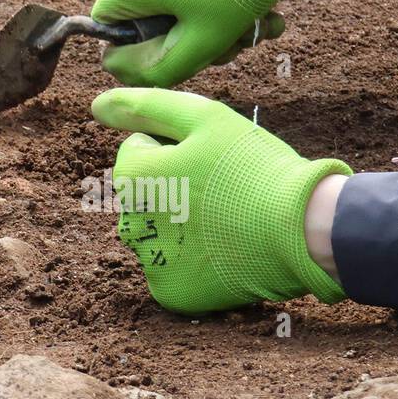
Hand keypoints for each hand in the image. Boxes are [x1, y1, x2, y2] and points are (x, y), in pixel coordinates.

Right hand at [91, 0, 292, 87]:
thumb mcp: (202, 41)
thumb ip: (158, 69)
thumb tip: (121, 71)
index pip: (110, 32)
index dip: (143, 53)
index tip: (184, 54)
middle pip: (150, 19)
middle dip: (195, 40)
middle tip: (237, 43)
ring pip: (176, 1)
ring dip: (217, 22)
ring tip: (261, 23)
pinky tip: (261, 6)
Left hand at [91, 87, 350, 313]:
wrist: (299, 228)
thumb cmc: (253, 167)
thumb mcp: (203, 117)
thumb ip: (146, 106)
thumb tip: (98, 105)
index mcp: (132, 176)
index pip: (137, 152)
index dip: (175, 149)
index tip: (209, 159)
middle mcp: (129, 222)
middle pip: (144, 195)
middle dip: (172, 189)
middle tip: (221, 190)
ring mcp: (150, 262)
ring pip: (158, 233)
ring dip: (181, 225)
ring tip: (225, 220)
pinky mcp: (172, 292)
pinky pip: (173, 270)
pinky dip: (193, 262)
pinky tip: (222, 250)